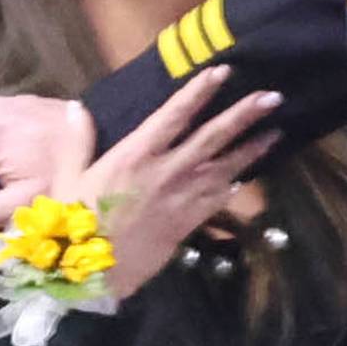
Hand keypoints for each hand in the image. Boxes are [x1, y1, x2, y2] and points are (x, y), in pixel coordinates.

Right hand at [0, 68, 280, 244]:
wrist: (89, 274)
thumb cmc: (74, 224)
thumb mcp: (69, 177)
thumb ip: (78, 141)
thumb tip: (77, 107)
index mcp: (135, 154)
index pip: (175, 114)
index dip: (200, 92)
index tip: (222, 72)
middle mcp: (165, 171)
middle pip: (212, 137)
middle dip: (243, 115)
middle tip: (272, 97)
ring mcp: (181, 198)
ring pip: (225, 168)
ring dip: (252, 149)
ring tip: (277, 132)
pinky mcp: (188, 223)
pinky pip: (218, 200)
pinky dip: (235, 186)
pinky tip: (249, 176)